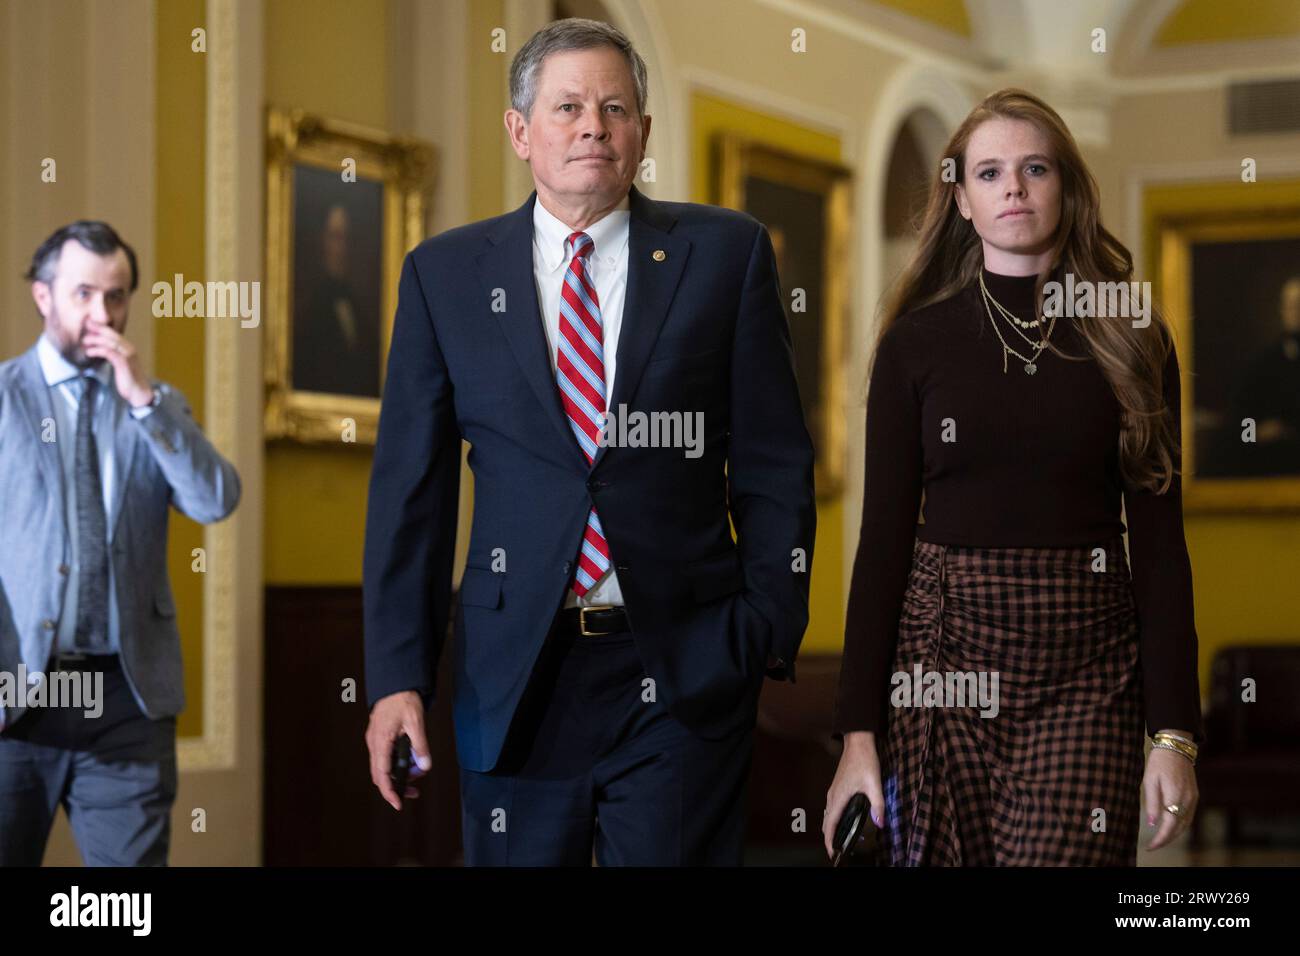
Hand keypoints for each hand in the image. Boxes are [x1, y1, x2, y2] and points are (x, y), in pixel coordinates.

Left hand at [80, 317, 152, 406]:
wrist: (139, 392)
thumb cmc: (128, 380)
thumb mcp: (120, 364)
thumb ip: (113, 356)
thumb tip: (101, 350)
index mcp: (128, 348)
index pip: (114, 334)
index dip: (101, 327)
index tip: (90, 323)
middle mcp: (129, 349)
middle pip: (112, 335)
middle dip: (98, 328)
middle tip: (86, 325)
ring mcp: (127, 356)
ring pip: (110, 342)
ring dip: (95, 340)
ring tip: (84, 341)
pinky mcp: (123, 363)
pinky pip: (109, 352)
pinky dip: (98, 350)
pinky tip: (89, 352)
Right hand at [365, 690, 431, 810]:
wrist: (395, 683)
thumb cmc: (404, 699)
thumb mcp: (416, 722)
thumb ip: (420, 745)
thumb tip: (425, 766)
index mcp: (381, 741)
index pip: (382, 774)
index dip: (389, 791)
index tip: (398, 803)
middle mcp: (374, 743)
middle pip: (380, 774)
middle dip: (396, 786)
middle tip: (414, 792)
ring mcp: (375, 740)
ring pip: (382, 767)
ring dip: (397, 774)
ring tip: (416, 773)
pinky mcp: (378, 737)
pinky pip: (384, 757)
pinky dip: (395, 764)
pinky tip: (409, 761)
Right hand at [823, 731, 885, 859]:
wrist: (858, 742)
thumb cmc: (865, 762)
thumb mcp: (874, 784)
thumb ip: (878, 804)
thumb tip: (881, 823)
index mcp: (839, 798)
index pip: (831, 824)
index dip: (829, 840)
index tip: (832, 854)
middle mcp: (832, 796)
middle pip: (826, 821)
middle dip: (829, 837)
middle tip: (837, 850)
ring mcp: (833, 790)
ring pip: (828, 814)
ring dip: (831, 827)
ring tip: (838, 839)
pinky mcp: (836, 787)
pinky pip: (831, 807)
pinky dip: (833, 818)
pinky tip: (842, 820)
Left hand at [1142, 737, 1197, 850]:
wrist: (1176, 747)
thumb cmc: (1159, 762)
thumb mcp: (1149, 780)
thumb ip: (1152, 803)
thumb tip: (1153, 824)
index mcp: (1175, 796)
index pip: (1169, 825)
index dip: (1161, 839)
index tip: (1150, 846)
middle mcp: (1187, 800)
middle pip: (1179, 828)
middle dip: (1166, 840)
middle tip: (1153, 846)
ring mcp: (1193, 798)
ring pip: (1186, 824)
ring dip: (1174, 834)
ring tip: (1160, 840)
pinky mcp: (1194, 796)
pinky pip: (1189, 816)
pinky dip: (1180, 826)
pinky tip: (1171, 828)